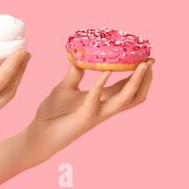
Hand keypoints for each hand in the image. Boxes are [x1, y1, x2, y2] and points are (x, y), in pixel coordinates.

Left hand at [17, 59, 153, 164]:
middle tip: (150, 62)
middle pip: (136, 96)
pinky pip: (96, 99)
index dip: (140, 75)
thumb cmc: (52, 113)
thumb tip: (78, 54)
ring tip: (141, 65)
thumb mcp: (66, 87)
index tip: (147, 59)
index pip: (128, 88)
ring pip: (126, 100)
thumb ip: (75, 72)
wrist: (38, 134)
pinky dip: (102, 84)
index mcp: (103, 100)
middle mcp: (105, 108)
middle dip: (146, 79)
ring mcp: (98, 114)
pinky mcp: (85, 117)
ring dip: (136, 82)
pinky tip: (105, 71)